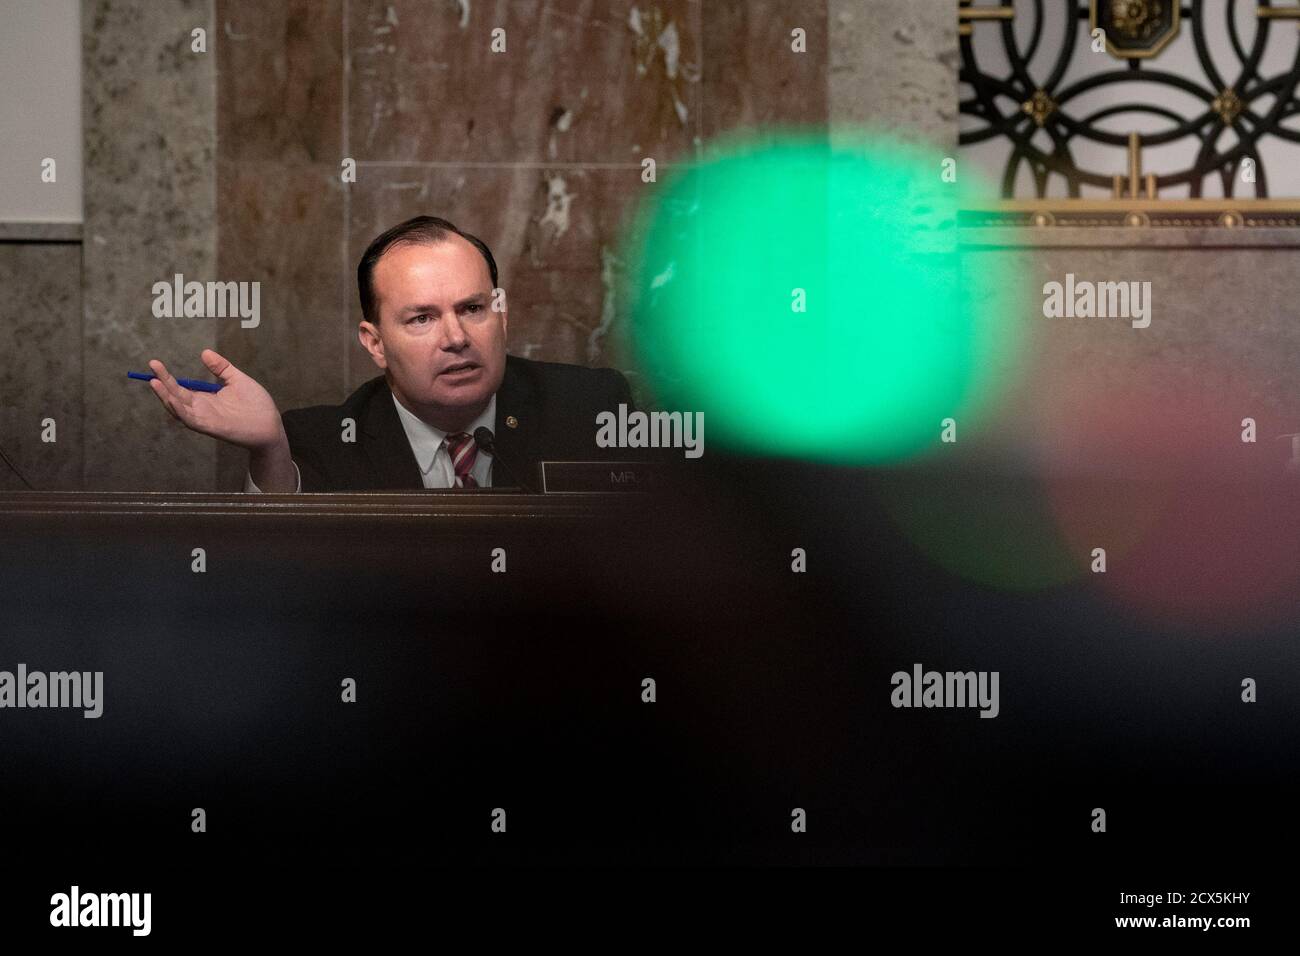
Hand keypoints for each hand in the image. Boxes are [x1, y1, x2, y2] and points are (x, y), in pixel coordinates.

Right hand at [146, 349, 285, 451]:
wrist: (271, 424)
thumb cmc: (256, 404)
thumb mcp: (237, 380)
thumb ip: (221, 368)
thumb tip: (204, 352)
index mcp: (205, 398)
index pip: (179, 387)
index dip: (166, 377)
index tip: (155, 363)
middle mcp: (201, 409)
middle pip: (175, 396)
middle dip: (162, 382)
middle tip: (152, 365)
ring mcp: (205, 419)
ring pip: (179, 409)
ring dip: (166, 397)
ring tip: (154, 382)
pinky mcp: (212, 427)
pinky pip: (192, 420)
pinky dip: (181, 411)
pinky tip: (172, 400)